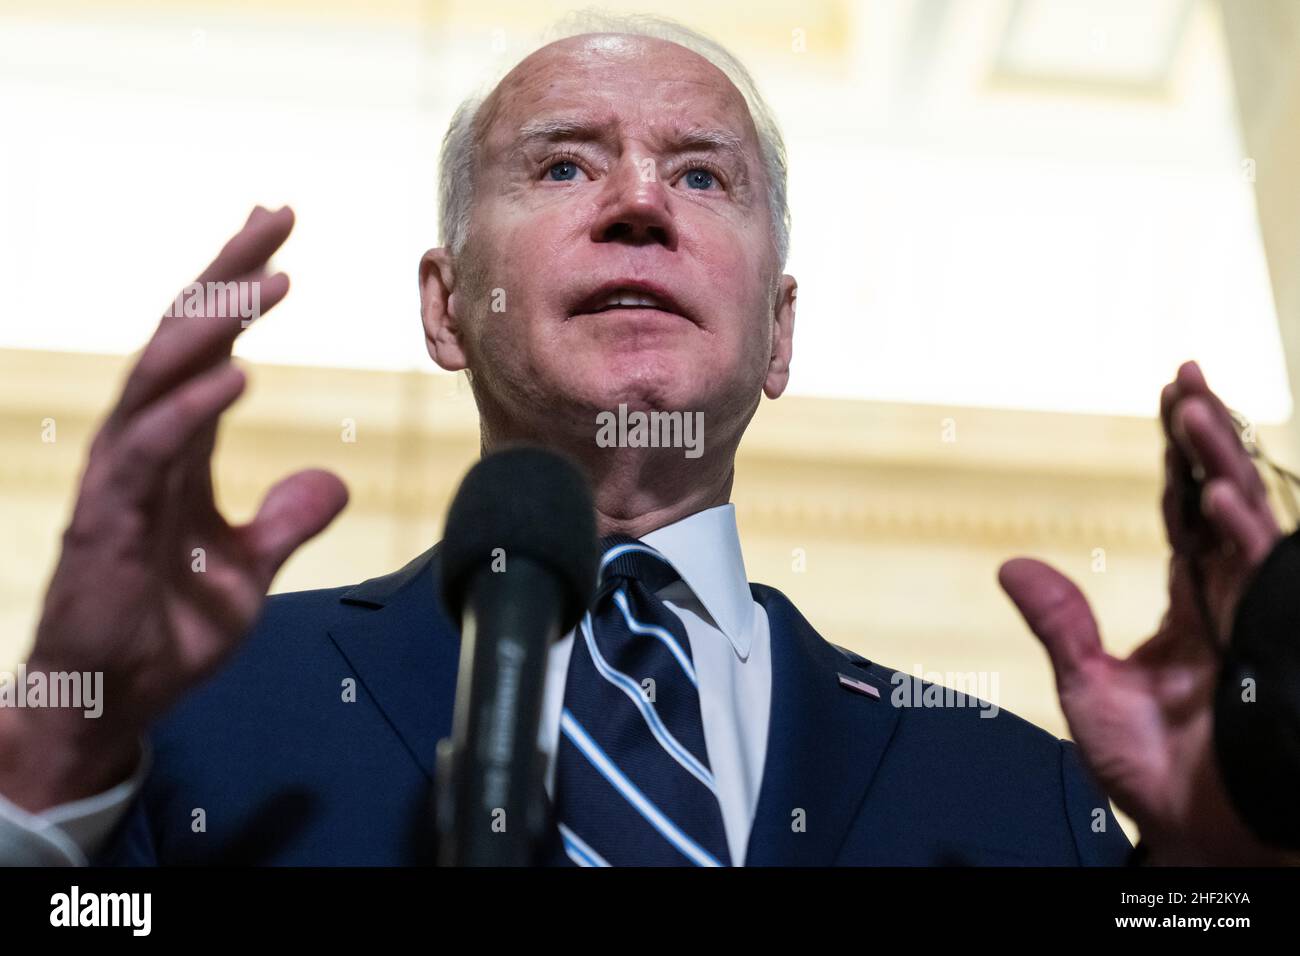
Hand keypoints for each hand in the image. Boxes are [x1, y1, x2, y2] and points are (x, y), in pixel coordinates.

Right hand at [0, 206, 347, 811]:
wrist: (113, 702)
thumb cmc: (166, 631)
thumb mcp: (247, 571)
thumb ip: (286, 520)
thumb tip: (334, 480)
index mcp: (178, 449)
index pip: (209, 350)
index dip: (239, 291)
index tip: (277, 238)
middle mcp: (145, 446)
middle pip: (184, 339)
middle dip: (227, 273)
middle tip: (274, 215)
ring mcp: (122, 479)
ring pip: (160, 377)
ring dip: (212, 322)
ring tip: (265, 276)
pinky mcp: (107, 521)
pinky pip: (149, 451)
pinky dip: (191, 410)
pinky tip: (235, 374)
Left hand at [999, 360, 1294, 863]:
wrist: (1193, 831)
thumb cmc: (1153, 770)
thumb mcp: (1086, 686)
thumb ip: (1059, 622)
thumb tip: (1013, 566)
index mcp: (1189, 602)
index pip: (1180, 510)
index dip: (1176, 455)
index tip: (1169, 397)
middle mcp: (1225, 599)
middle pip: (1217, 500)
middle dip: (1203, 437)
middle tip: (1184, 376)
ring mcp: (1250, 619)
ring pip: (1241, 525)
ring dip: (1218, 466)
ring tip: (1193, 410)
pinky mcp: (1265, 646)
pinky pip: (1256, 579)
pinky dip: (1238, 536)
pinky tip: (1213, 497)